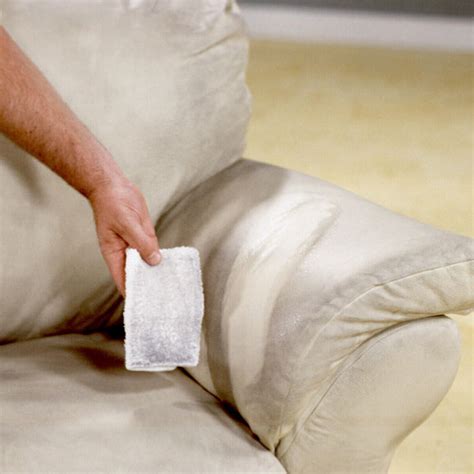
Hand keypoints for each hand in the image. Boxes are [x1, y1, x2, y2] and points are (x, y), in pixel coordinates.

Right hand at [88, 177, 160, 296]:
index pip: (122, 279)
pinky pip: (153, 250)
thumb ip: (141, 243)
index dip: (131, 292)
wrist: (113, 185)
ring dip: (155, 272)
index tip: (142, 305)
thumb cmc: (112, 204)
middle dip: (146, 284)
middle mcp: (124, 252)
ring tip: (168, 288)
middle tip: (161, 300)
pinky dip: (160, 257)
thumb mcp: (127, 224)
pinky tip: (169, 266)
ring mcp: (135, 244)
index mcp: (113, 254)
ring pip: (147, 262)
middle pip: (136, 273)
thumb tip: (154, 261)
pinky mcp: (144, 235)